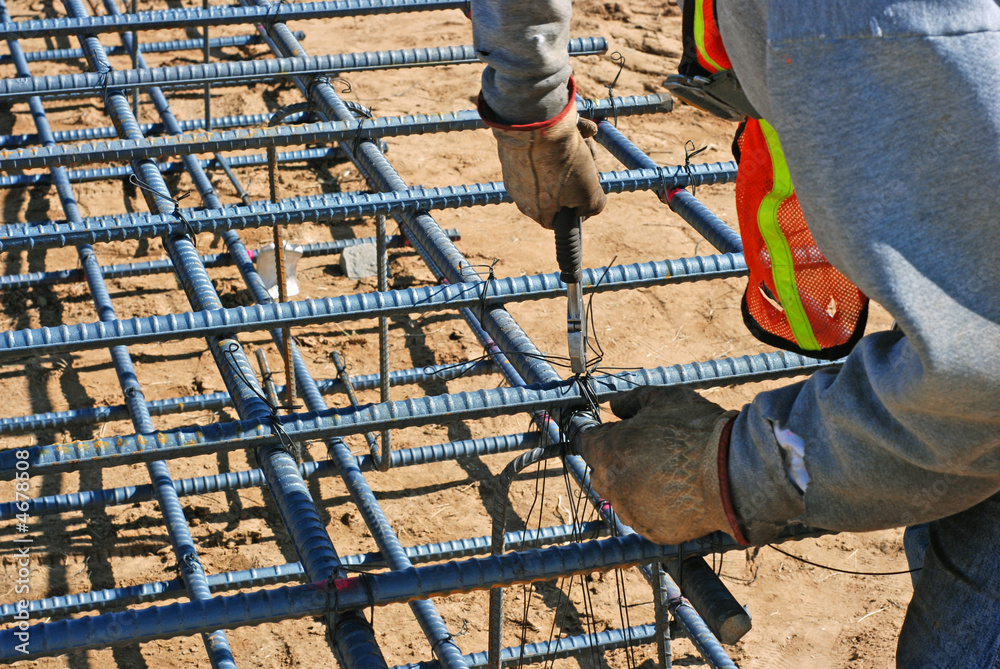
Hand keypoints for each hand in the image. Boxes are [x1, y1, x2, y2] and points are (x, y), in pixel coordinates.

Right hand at [479, 78, 605, 228]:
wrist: (535, 122)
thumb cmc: (562, 164)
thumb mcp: (590, 195)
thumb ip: (592, 207)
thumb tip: (588, 206)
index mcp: (537, 210)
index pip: (561, 219)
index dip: (579, 206)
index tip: (590, 191)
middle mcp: (521, 192)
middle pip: (560, 188)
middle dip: (580, 173)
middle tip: (590, 160)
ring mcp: (516, 168)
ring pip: (554, 162)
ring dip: (576, 150)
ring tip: (584, 138)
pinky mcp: (515, 145)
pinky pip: (544, 143)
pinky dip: (564, 135)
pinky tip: (576, 127)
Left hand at [575, 386, 744, 544]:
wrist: (735, 471)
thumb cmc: (698, 431)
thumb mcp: (663, 399)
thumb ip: (631, 401)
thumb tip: (615, 404)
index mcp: (608, 451)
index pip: (585, 442)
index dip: (601, 434)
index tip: (616, 432)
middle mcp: (613, 485)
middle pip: (601, 471)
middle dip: (617, 461)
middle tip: (649, 451)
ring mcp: (632, 512)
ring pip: (623, 497)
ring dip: (636, 486)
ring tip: (668, 473)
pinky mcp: (652, 532)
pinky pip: (645, 517)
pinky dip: (656, 507)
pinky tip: (678, 493)